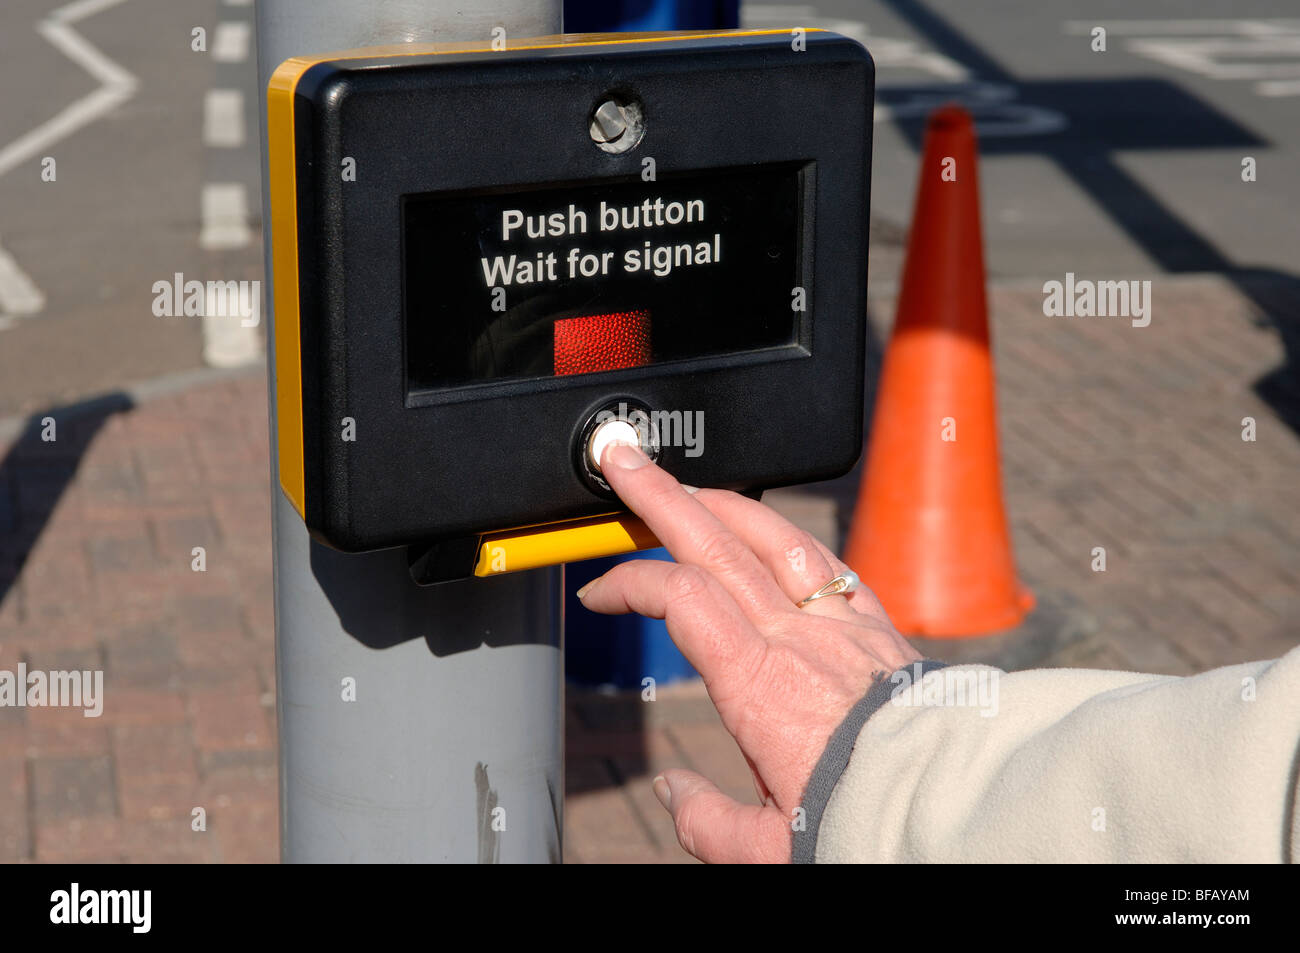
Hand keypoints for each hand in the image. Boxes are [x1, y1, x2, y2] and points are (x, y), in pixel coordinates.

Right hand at [577, 442, 921, 862]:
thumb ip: (706, 821)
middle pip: (717, 544)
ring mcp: (840, 624)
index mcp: (759, 686)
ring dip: (720, 501)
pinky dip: (786, 534)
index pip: (681, 599)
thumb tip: (670, 792)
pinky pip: (826, 561)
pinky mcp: (877, 626)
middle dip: (661, 496)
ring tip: (684, 482)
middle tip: (620, 460)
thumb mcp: (766, 848)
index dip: (629, 583)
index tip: (598, 594)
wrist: (955, 809)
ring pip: (773, 536)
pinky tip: (767, 527)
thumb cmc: (865, 823)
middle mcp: (797, 639)